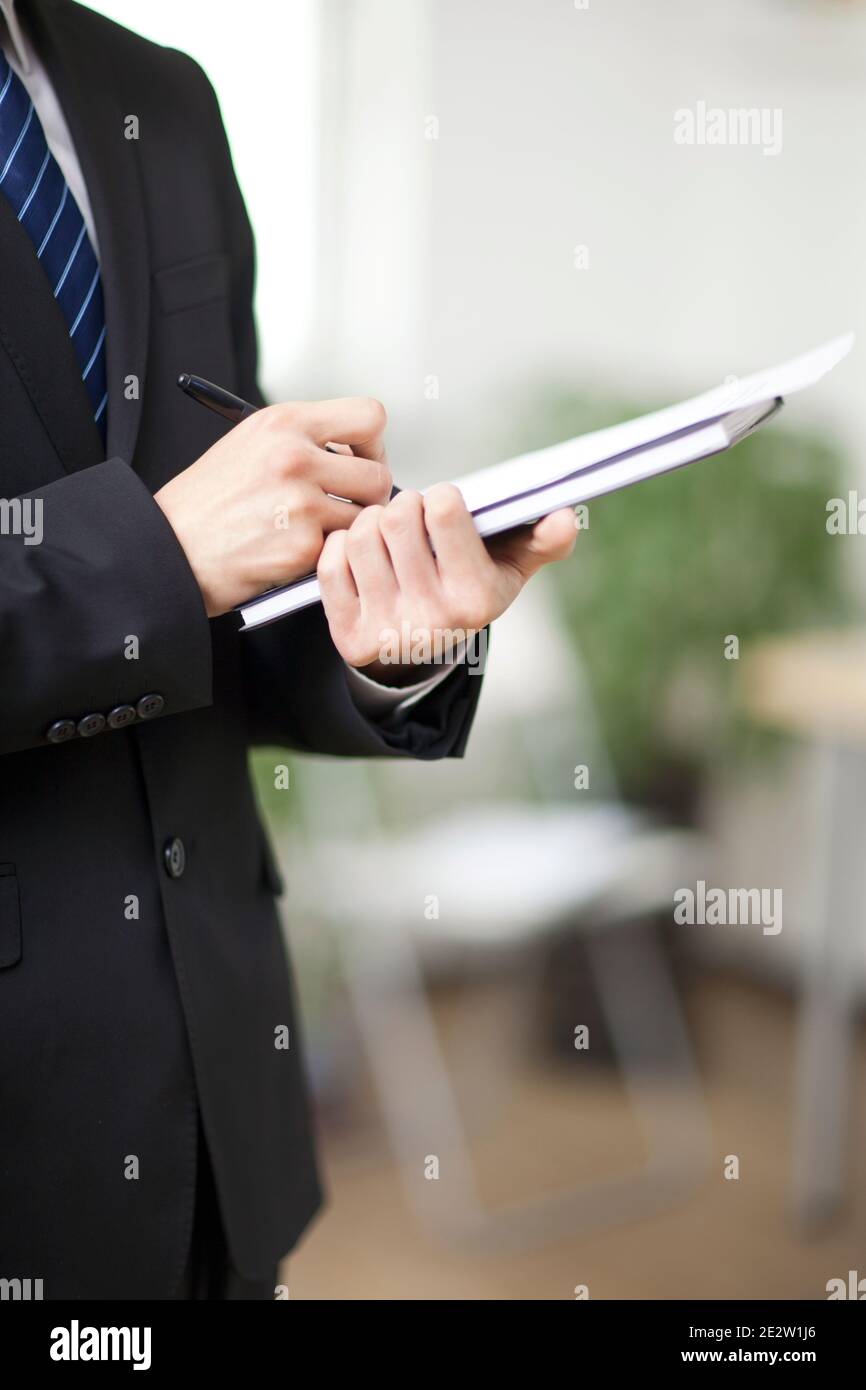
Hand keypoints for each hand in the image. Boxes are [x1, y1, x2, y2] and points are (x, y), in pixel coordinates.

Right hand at [154, 398, 389, 616]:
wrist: (167, 546)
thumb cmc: (205, 502)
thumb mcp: (250, 444)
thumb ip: (303, 439)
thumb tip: (356, 454)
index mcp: (284, 423)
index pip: (370, 417)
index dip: (374, 444)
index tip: (362, 460)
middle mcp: (294, 457)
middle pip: (378, 475)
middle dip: (367, 497)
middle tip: (346, 507)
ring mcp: (300, 504)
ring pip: (364, 518)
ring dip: (347, 529)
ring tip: (314, 531)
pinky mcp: (301, 547)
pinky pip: (340, 550)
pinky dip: (324, 555)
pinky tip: (295, 552)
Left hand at [317, 483, 577, 683]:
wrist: (424, 650)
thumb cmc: (470, 588)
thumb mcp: (511, 568)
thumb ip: (543, 540)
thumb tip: (566, 517)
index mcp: (475, 599)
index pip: (442, 510)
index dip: (440, 496)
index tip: (442, 505)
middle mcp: (432, 621)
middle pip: (397, 518)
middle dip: (403, 505)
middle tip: (411, 513)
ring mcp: (389, 632)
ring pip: (360, 537)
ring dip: (370, 522)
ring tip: (387, 531)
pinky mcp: (351, 637)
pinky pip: (330, 565)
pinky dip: (341, 547)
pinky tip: (361, 553)